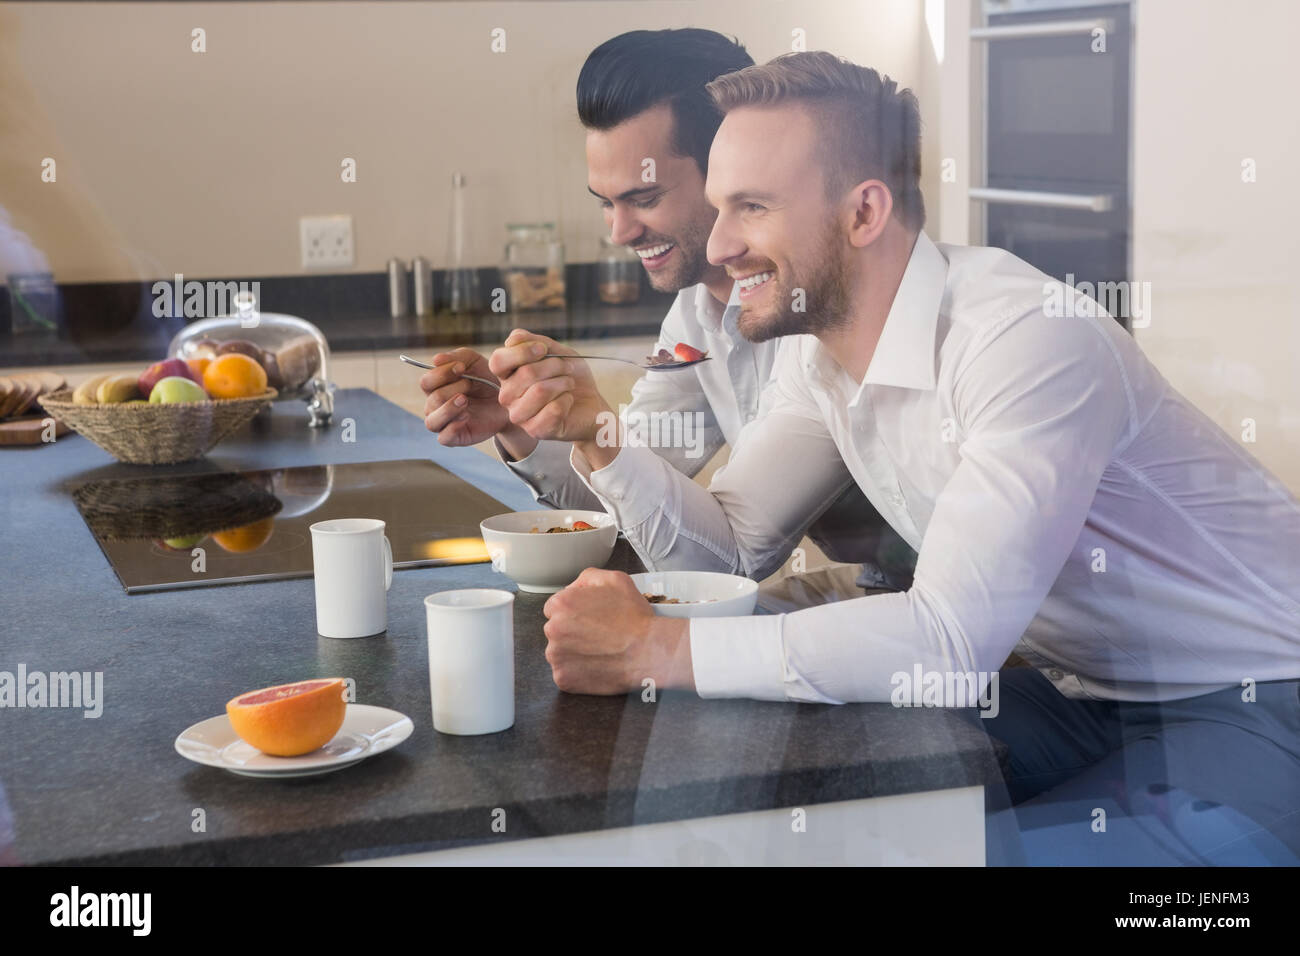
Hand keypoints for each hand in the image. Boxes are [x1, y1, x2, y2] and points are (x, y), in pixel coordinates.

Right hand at [420, 348, 533, 453]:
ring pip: (432, 422)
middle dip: (452, 389)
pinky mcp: (456, 438)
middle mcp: (435, 406)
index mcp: (436, 387)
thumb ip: (455, 357)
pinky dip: (452, 428)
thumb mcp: (473, 361)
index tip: (462, 367)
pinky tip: (466, 417)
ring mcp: (444, 423)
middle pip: (432, 399)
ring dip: (448, 409)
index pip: (426, 382)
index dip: (442, 374)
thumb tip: (435, 360)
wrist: (508, 399)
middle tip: (470, 385)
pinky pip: (443, 438)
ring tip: (464, 400)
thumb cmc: (486, 378)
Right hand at [490, 330, 611, 445]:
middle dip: (555, 365)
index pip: (498, 361)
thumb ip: (535, 342)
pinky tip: (568, 402)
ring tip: (569, 384)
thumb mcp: (557, 352)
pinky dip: (567, 400)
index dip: (522, 351)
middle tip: (568, 369)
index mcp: (507, 375)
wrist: (590, 404)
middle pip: (525, 373)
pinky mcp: (535, 430)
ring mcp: (519, 415)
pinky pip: (554, 409)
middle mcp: (507, 396)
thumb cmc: (571, 377)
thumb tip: (513, 338)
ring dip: (563, 383)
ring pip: (540, 391)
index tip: (543, 349)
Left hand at [542, 568, 693, 694]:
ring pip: (559, 652)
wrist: (647, 652)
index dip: (573, 612)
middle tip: (598, 635)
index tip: (589, 619)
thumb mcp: (615, 579)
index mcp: (561, 604)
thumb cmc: (634, 617)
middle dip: (572, 631)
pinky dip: (578, 672)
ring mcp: (556, 657)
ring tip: (599, 651)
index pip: (554, 608)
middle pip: (556, 630)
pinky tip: (596, 665)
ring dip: (574, 652)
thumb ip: (587, 577)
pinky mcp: (563, 678)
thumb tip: (574, 587)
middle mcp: (552, 630)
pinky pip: (565, 673)